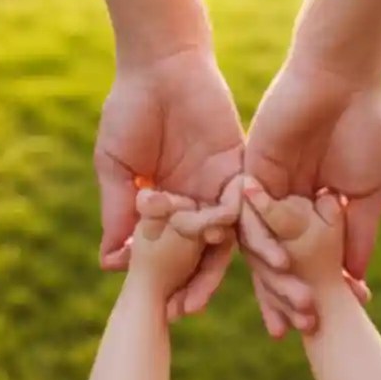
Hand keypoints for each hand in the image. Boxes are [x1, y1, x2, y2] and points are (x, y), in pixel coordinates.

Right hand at [94, 47, 243, 314]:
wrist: (160, 65)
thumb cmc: (128, 109)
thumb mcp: (116, 167)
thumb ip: (118, 212)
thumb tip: (110, 263)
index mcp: (166, 204)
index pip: (174, 254)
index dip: (175, 283)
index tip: (173, 313)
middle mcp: (196, 200)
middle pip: (209, 253)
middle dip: (211, 285)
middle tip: (204, 314)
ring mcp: (220, 184)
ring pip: (239, 236)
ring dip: (255, 267)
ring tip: (268, 297)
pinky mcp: (241, 165)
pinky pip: (252, 205)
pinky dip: (259, 231)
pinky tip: (269, 257)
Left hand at [242, 57, 380, 336]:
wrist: (341, 80)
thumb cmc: (364, 127)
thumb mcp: (369, 191)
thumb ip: (359, 233)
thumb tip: (357, 278)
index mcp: (314, 205)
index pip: (306, 255)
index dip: (312, 286)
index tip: (323, 320)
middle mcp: (286, 200)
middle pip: (278, 256)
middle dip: (284, 293)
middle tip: (291, 329)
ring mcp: (265, 187)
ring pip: (260, 242)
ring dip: (269, 278)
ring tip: (280, 310)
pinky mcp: (248, 170)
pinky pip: (246, 212)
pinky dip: (256, 241)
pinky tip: (271, 267)